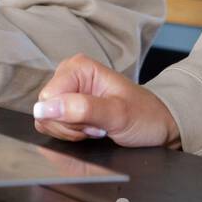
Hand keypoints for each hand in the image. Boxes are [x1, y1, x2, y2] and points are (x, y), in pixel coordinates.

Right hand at [33, 54, 180, 147]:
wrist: (157, 126)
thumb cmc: (144, 115)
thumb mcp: (118, 114)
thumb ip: (82, 109)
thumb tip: (45, 108)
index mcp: (78, 67)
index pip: (48, 97)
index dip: (67, 116)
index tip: (93, 121)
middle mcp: (69, 76)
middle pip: (46, 110)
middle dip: (71, 126)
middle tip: (98, 125)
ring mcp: (67, 92)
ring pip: (47, 120)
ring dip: (72, 132)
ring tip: (97, 127)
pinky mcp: (66, 107)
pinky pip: (53, 126)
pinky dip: (71, 135)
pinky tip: (91, 130)